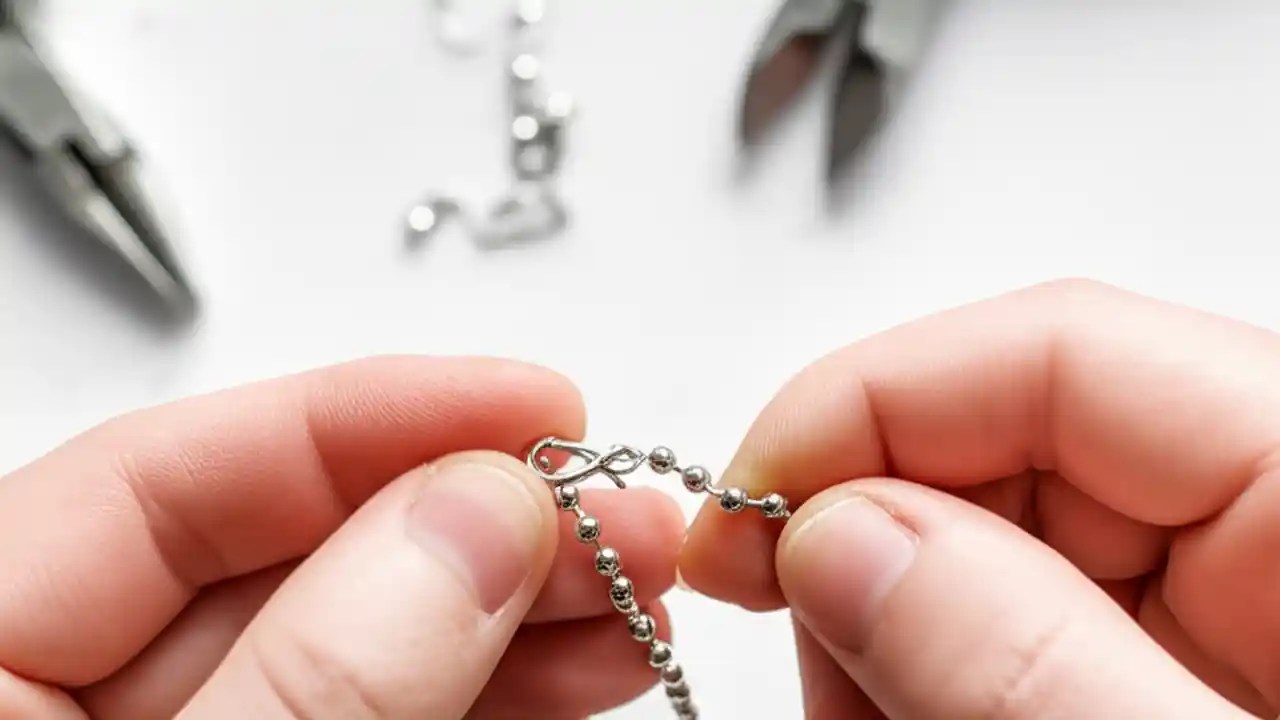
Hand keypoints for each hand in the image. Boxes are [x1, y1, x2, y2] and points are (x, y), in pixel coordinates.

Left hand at [0, 356, 683, 718]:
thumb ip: (320, 676)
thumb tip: (473, 519)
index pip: (158, 482)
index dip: (359, 421)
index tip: (526, 402)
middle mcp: (51, 707)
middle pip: (278, 563)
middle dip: (469, 525)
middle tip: (615, 510)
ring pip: (345, 654)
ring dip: (505, 619)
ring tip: (635, 596)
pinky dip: (480, 704)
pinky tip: (575, 676)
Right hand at [680, 280, 1276, 718]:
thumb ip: (1022, 663)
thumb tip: (840, 542)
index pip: (1059, 349)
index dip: (864, 404)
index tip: (741, 508)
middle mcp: (1274, 526)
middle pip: (1007, 441)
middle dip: (860, 531)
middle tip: (774, 623)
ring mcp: (1233, 607)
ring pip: (994, 539)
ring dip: (877, 614)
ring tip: (847, 710)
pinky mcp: (1179, 672)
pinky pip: (1019, 624)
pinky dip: (924, 668)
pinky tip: (890, 713)